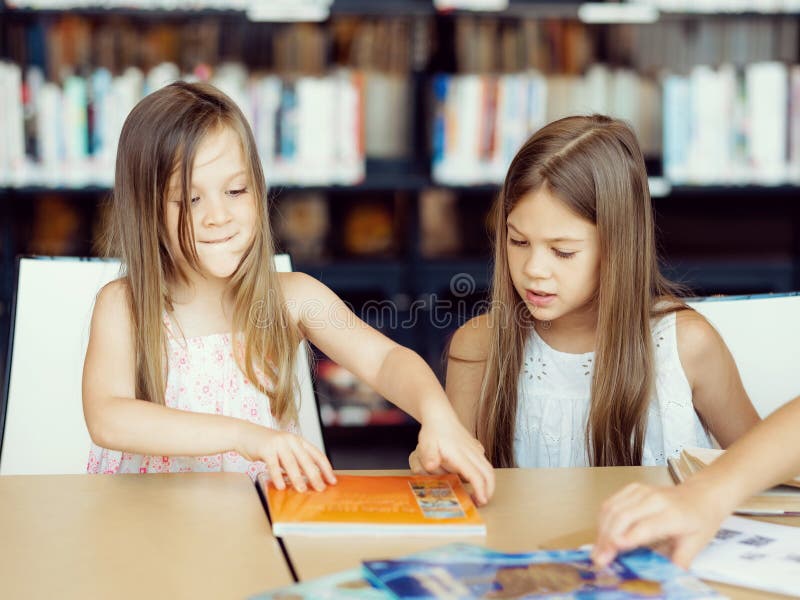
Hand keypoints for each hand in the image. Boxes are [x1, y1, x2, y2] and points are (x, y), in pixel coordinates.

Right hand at [237, 422, 335, 491]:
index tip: (332, 480)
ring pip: (291, 463)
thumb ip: (296, 460)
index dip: (326, 468)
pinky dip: (277, 476)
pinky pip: (273, 465)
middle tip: (320, 488)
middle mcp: (291, 440)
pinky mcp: (266, 448)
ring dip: (297, 478)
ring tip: (302, 490)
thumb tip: (309, 478)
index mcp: (298, 441)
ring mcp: (279, 443)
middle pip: (306, 460)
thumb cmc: (267, 445)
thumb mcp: (285, 450)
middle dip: (315, 476)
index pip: (317, 454)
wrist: (244, 434)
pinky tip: (281, 486)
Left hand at [413, 405, 494, 505]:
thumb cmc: (433, 432)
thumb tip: (431, 465)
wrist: (440, 415)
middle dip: (489, 490)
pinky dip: (485, 474)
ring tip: (480, 494)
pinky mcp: (475, 448)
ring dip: (489, 483)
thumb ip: (429, 456)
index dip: (480, 490)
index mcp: (461, 455)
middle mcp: (472, 453)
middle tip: (482, 502)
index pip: (476, 475)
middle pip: (489, 474)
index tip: (481, 501)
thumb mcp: (426, 445)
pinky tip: (476, 479)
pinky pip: (485, 463)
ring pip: (489, 468)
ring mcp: (475, 450)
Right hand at [593, 480, 729, 568]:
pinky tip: (602, 534)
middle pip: (623, 516)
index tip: (614, 551)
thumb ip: (678, 562)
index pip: (645, 526)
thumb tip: (664, 579)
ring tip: (598, 550)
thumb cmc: (698, 519)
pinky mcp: (632, 488)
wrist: (700, 495)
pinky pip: (611, 502)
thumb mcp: (695, 544)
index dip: (628, 538)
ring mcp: (641, 491)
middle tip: (600, 559)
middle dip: (608, 538)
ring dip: (601, 530)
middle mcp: (655, 499)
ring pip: (612, 508)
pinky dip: (603, 519)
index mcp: (673, 514)